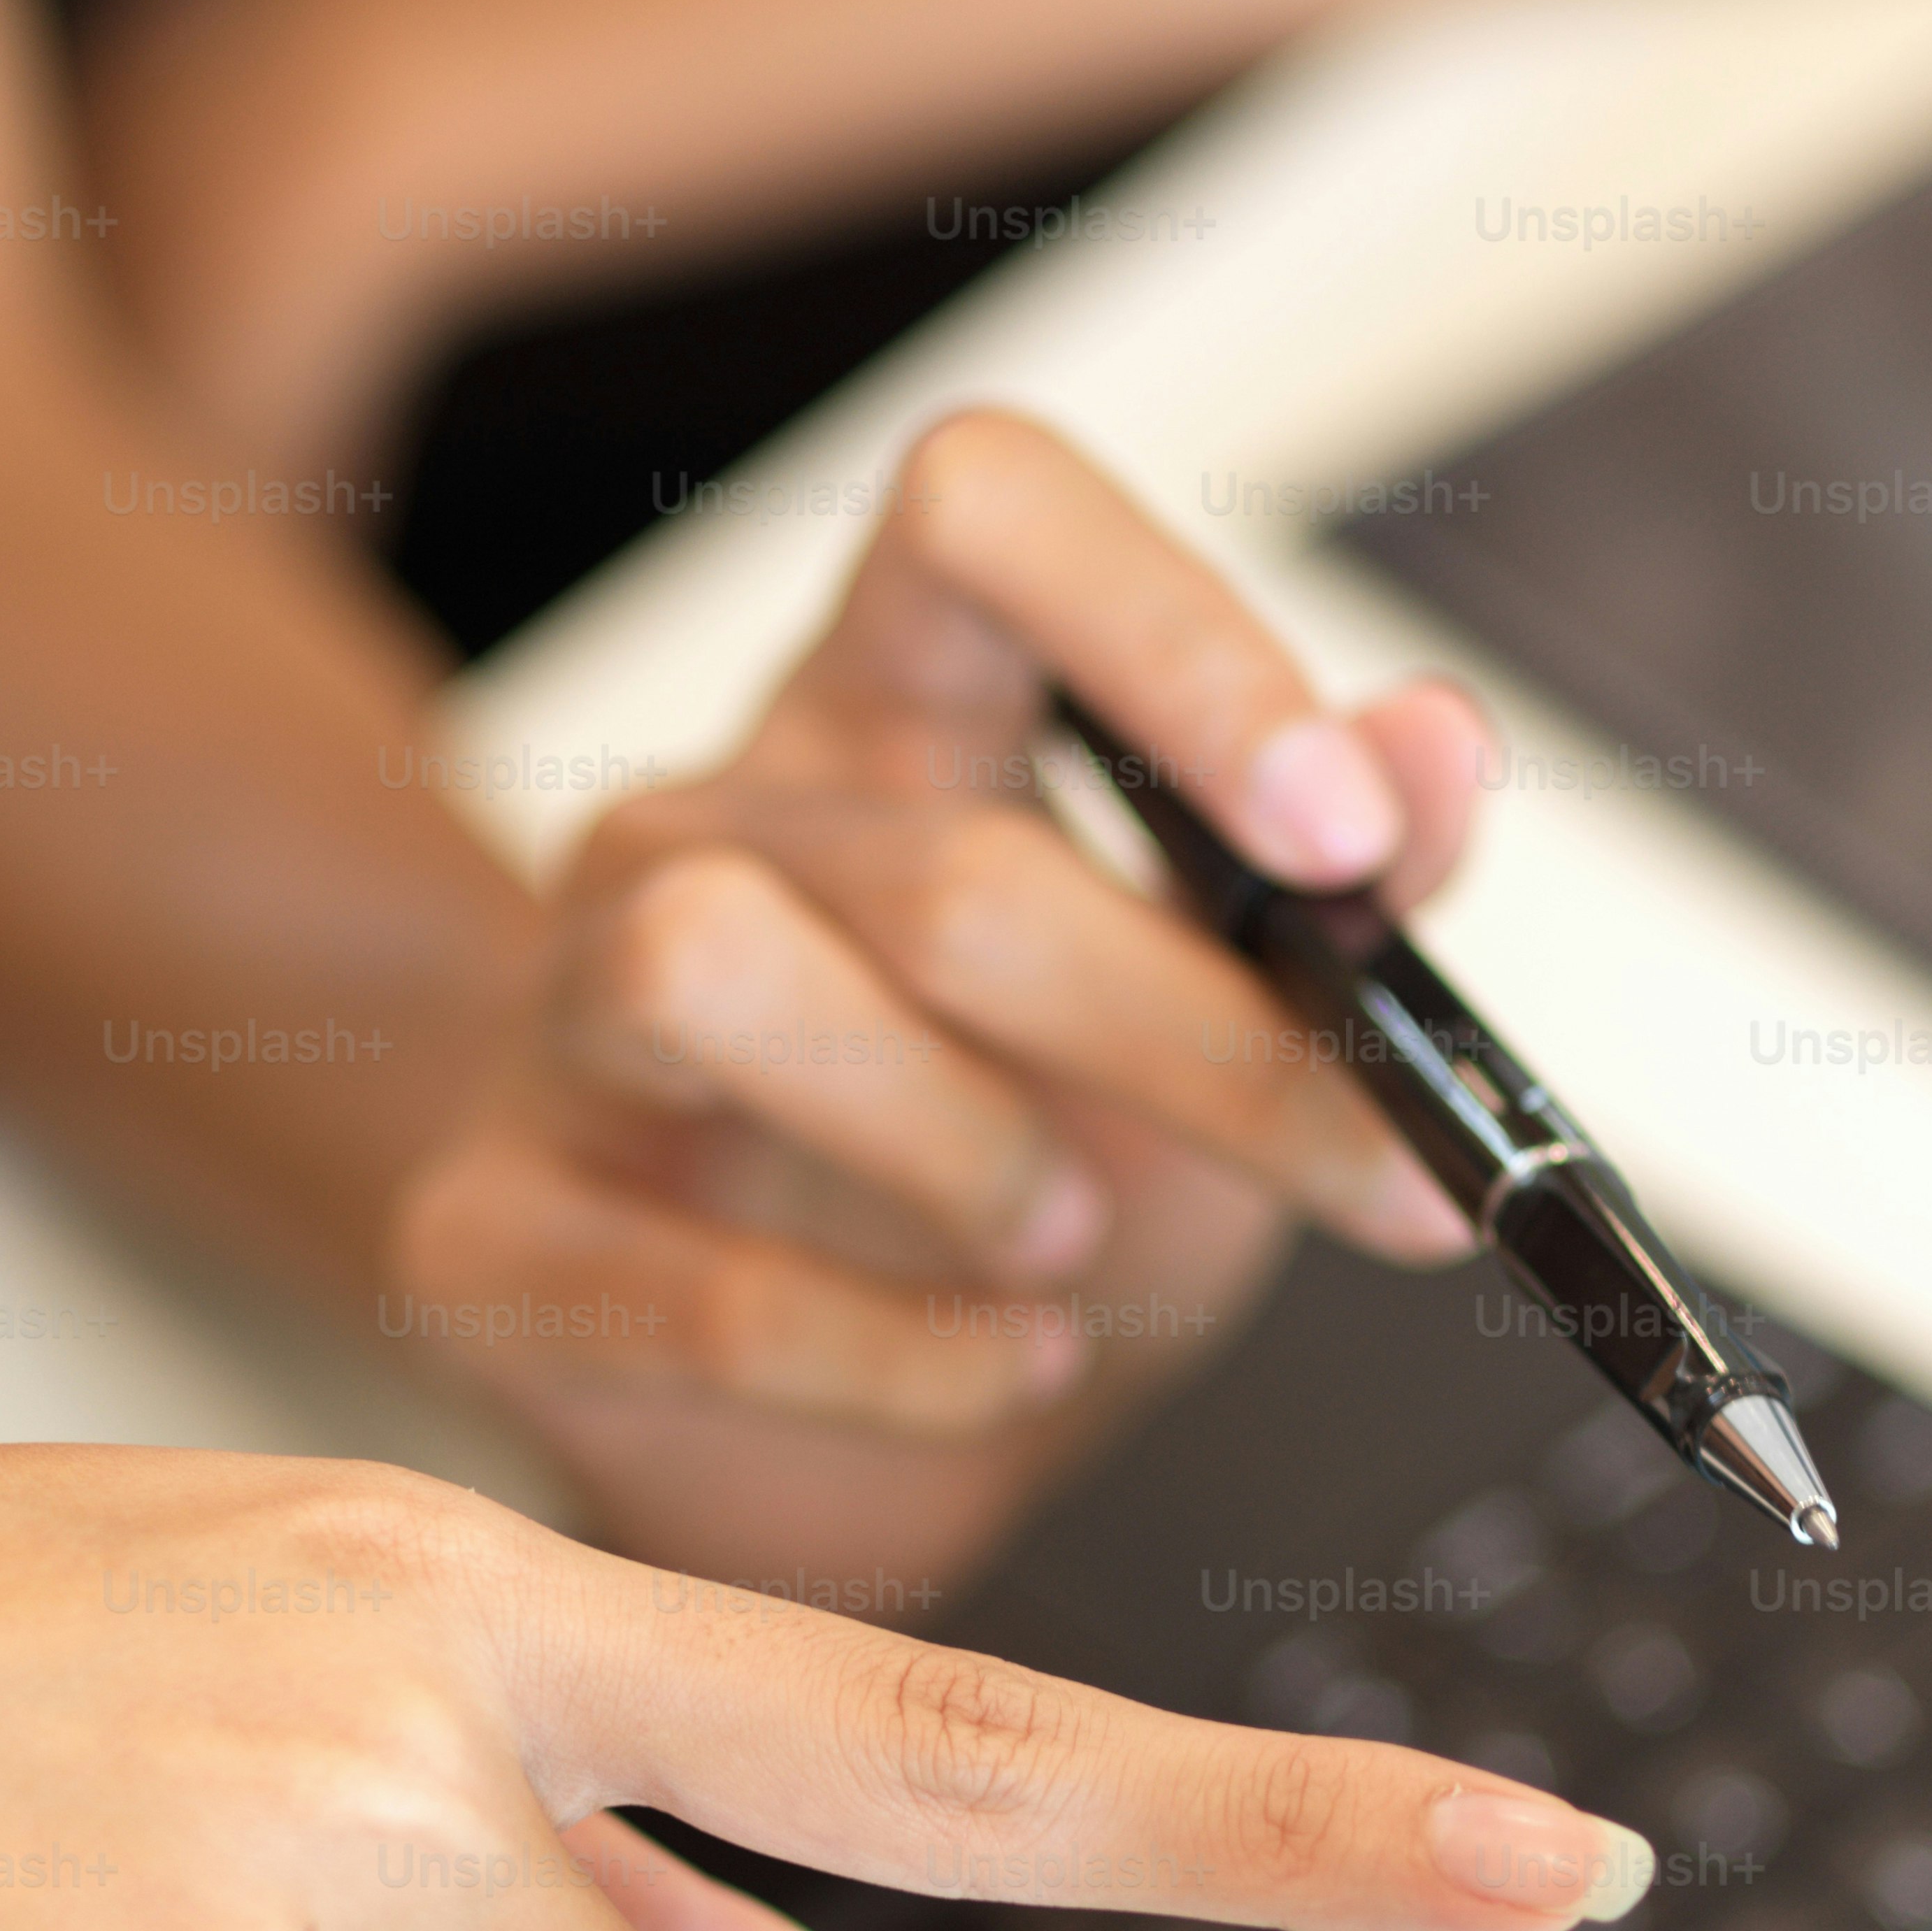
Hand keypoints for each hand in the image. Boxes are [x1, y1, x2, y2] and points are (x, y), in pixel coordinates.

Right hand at [386, 409, 1493, 1594]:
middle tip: (1360, 1170)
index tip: (1335, 831)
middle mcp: (710, 821)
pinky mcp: (493, 1232)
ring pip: (712, 970)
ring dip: (959, 1146)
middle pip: (936, 860)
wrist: (832, 1420)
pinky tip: (998, 1368)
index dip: (1165, 635)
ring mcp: (566, 1012)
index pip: (983, 510)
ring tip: (1062, 1246)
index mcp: (894, 711)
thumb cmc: (1017, 1160)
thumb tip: (1438, 747)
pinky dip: (891, 1357)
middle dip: (1193, 1040)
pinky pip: (684, 1283)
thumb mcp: (1225, 1010)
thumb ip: (1349, 881)